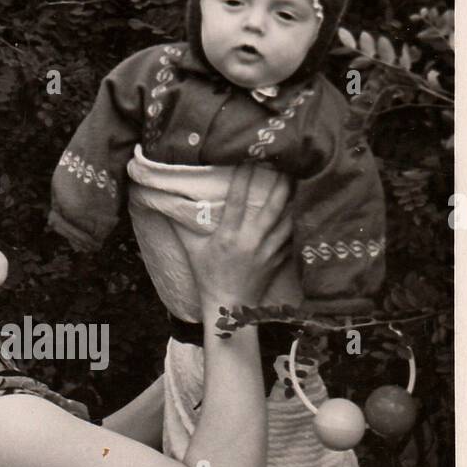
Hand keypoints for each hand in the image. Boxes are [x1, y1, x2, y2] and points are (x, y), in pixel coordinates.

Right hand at [173, 165, 292, 308]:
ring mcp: (267, 251)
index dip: (243, 178)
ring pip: (285, 220)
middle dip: (279, 184)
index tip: (249, 159)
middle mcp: (250, 241)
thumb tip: (162, 208)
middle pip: (270, 207)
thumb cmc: (208, 277)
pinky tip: (303, 208)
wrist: (229, 308)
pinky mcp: (277, 260)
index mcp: (228, 236)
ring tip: (299, 180)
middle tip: (286, 164)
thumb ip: (181, 229)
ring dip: (293, 200)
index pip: (238, 200)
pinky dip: (298, 223)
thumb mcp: (192, 252)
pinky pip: (291, 238)